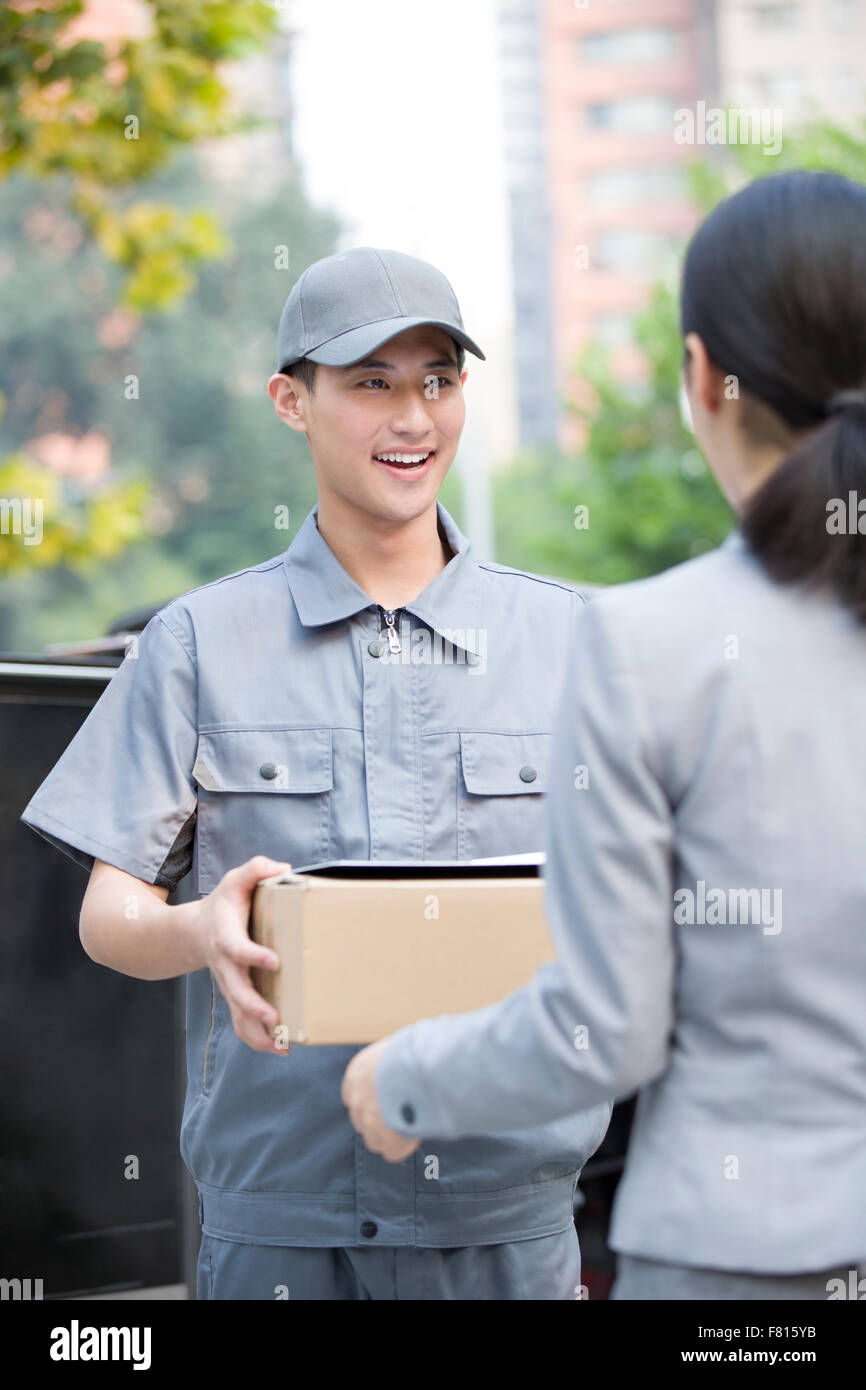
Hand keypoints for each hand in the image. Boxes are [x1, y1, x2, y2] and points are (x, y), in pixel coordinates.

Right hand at [195, 855, 291, 1054]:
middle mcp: (225, 967)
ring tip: (282, 1046)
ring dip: (258, 1034)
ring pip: (238, 1016)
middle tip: (276, 1018)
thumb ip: (255, 869)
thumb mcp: (235, 880)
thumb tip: (282, 869)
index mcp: (226, 937)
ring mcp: (229, 985)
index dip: (254, 955)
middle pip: (236, 992)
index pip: (238, 949)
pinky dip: (258, 1040)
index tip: (275, 961)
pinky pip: (242, 1024)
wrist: (196, 931)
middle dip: (255, 1006)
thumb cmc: (225, 904)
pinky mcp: (235, 997)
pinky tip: (281, 1048)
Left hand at [341, 1038, 420, 1161]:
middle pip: (361, 1121)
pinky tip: (416, 1136)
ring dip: (390, 1137)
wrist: (424, 1064)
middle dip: (380, 1121)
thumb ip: (388, 1063)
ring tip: (410, 1127)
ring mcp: (368, 1120)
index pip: (353, 1096)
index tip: (388, 1101)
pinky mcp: (385, 1138)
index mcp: (356, 1073)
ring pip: (374, 1141)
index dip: (372, 1101)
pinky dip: (404, 1147)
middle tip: (402, 1115)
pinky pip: (392, 1153)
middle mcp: (356, 1098)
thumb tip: (399, 1065)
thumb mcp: (393, 1048)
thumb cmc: (415, 1050)